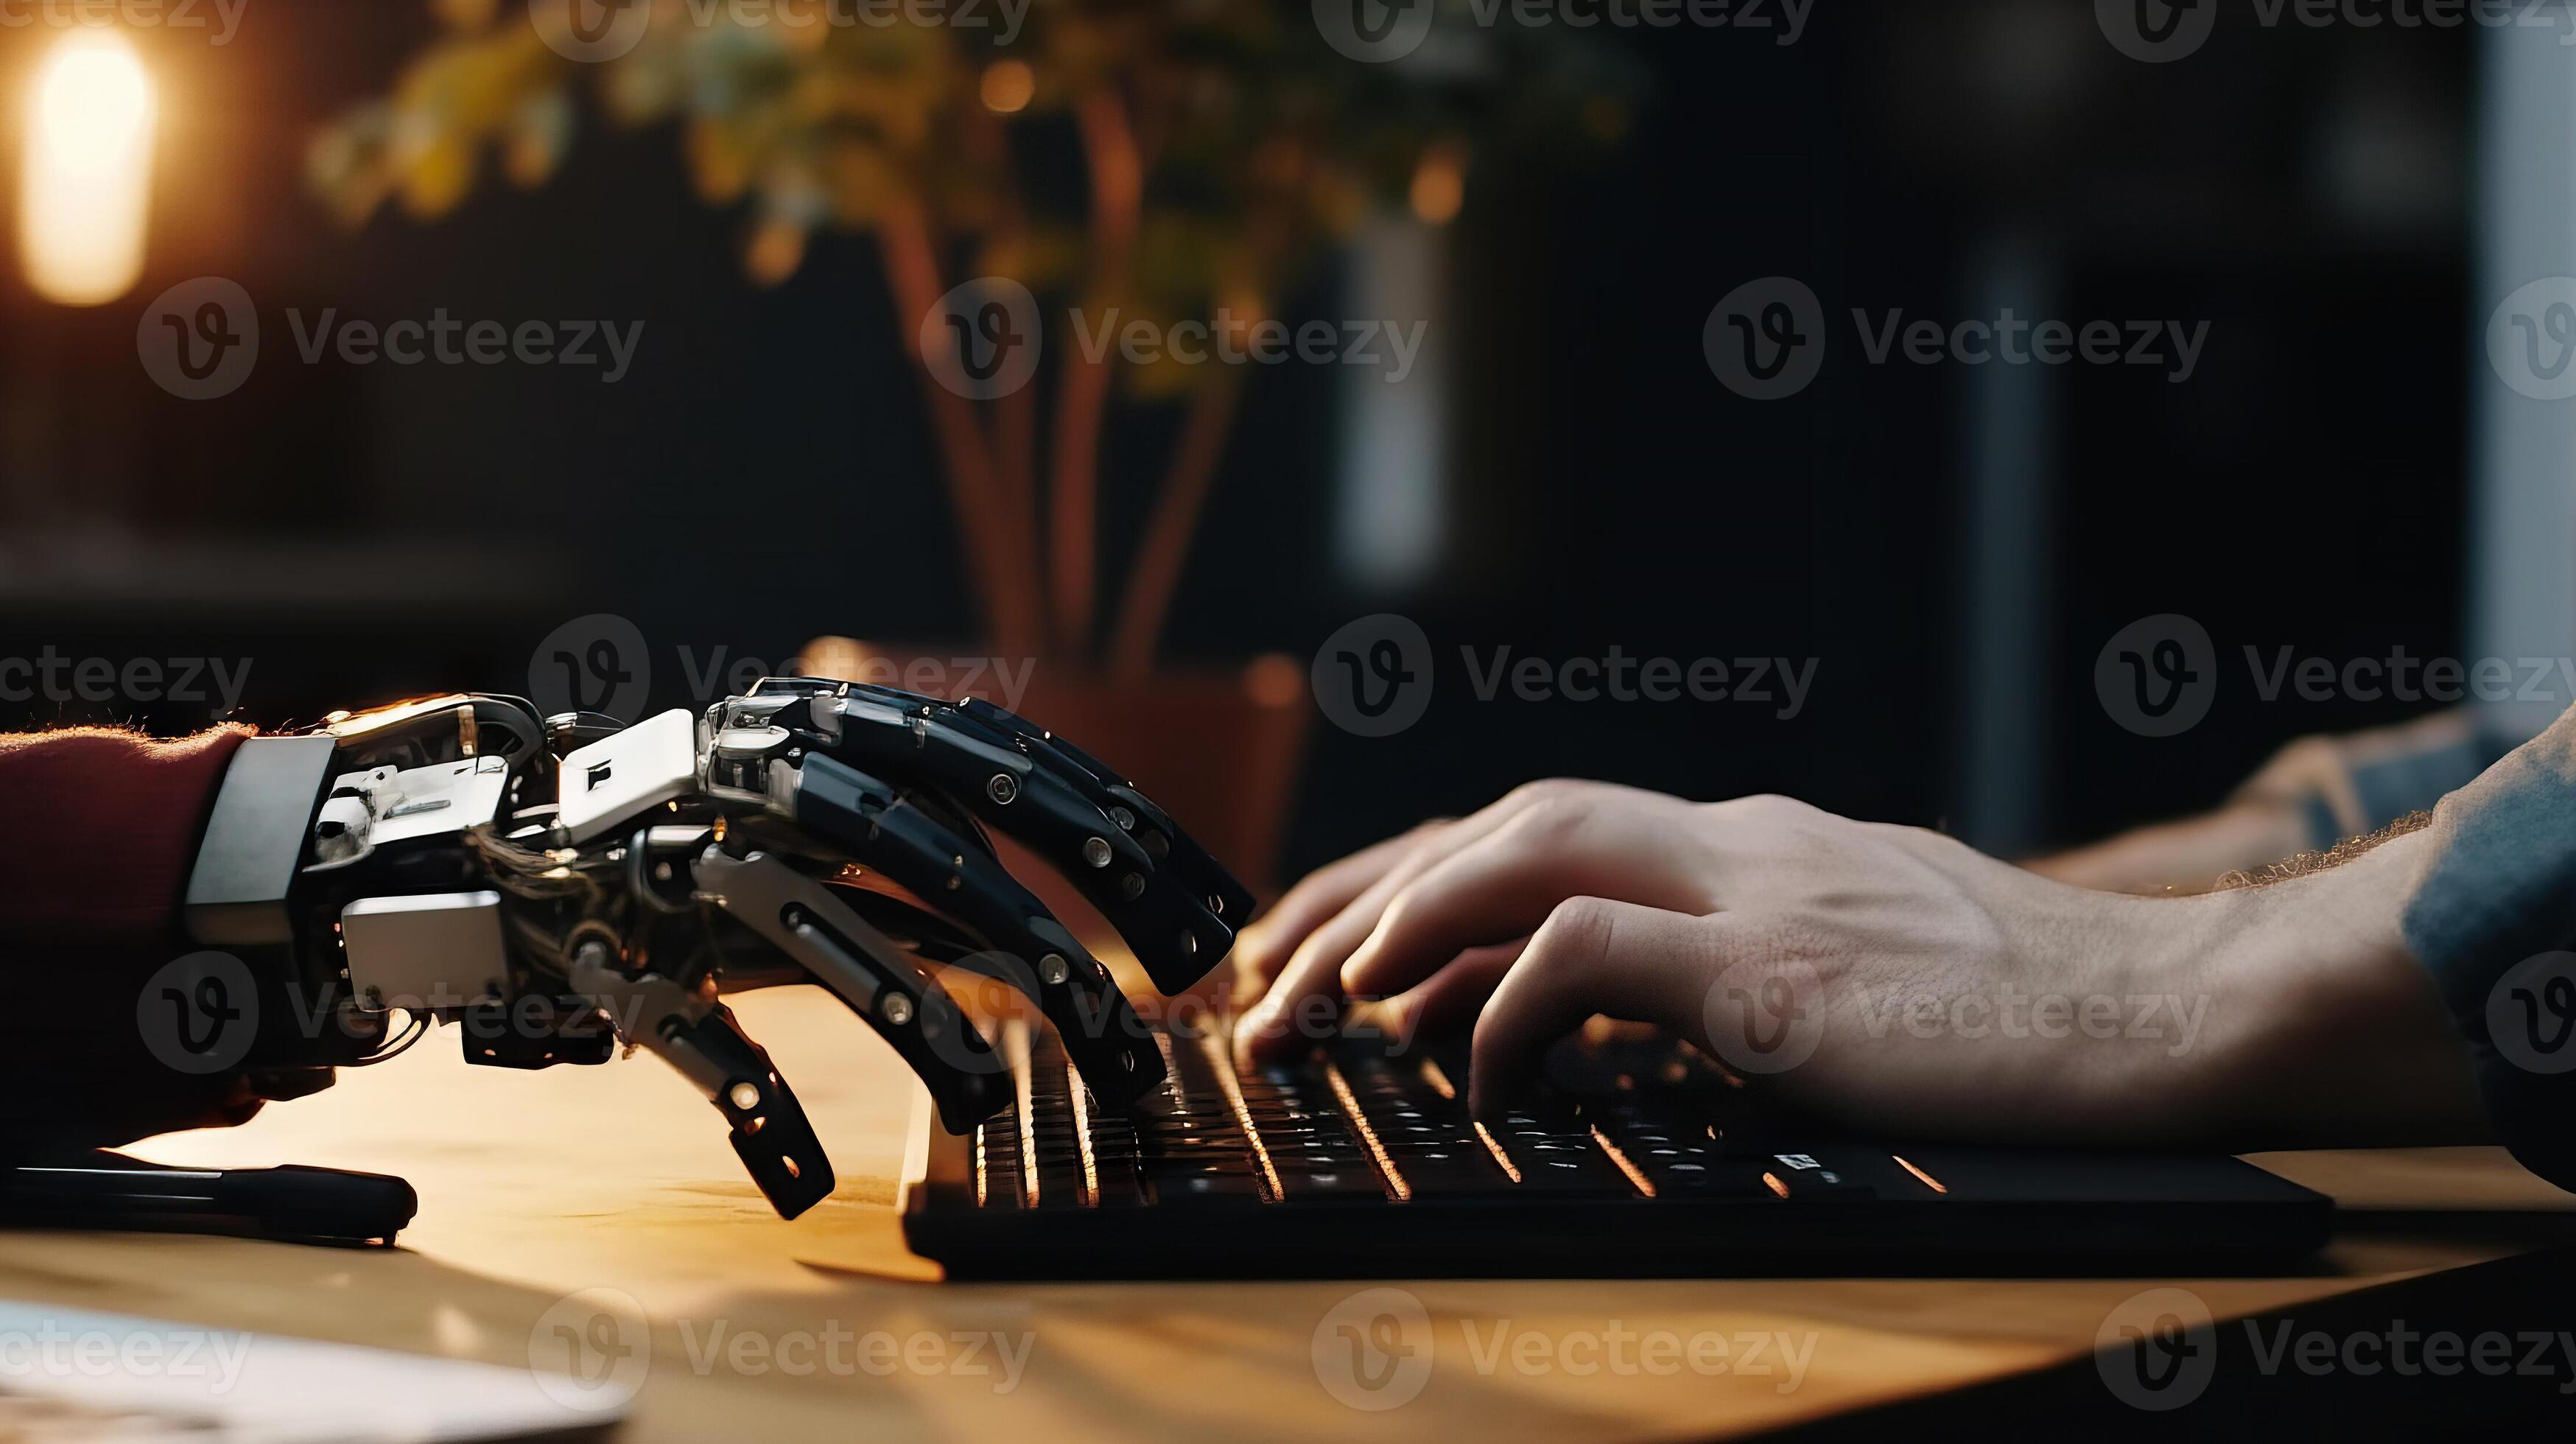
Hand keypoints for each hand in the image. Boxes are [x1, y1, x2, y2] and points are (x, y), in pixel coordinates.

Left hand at [1234, 781, 2483, 1146]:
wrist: (2170, 1012)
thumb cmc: (2026, 1006)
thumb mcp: (1855, 960)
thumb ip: (1730, 964)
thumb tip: (1611, 1008)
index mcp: (1746, 841)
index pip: (1536, 827)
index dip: (1408, 875)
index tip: (1319, 942)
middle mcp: (1733, 840)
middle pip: (1497, 819)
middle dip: (1361, 889)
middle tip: (1261, 972)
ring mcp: (1755, 895)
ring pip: (1523, 851)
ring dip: (1395, 922)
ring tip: (1310, 1004)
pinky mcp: (1780, 975)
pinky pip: (1595, 955)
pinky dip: (1508, 999)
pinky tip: (1473, 1069)